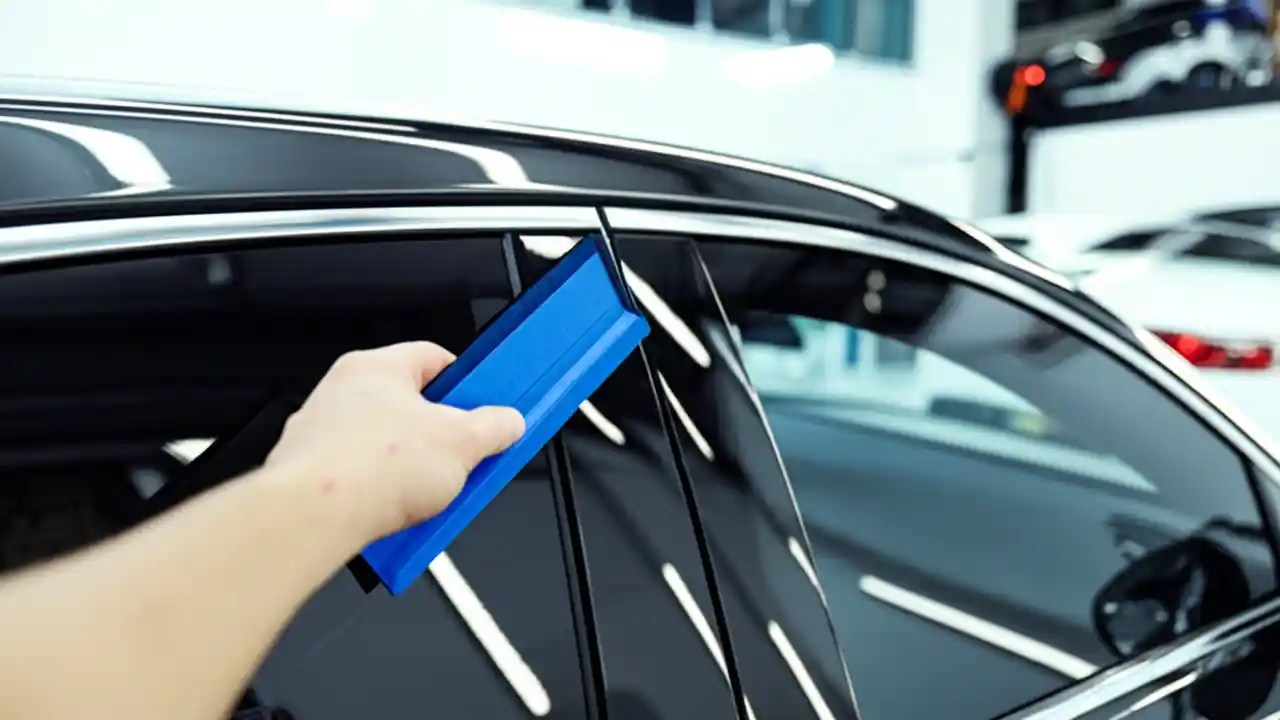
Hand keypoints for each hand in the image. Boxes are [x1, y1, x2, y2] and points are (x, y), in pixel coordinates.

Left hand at [264, 342, 524, 544]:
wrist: (314, 516)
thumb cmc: (368, 468)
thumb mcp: (462, 443)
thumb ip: (494, 427)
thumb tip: (507, 423)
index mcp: (377, 368)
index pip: (434, 359)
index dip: (467, 382)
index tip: (487, 402)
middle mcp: (342, 393)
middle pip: (411, 407)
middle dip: (444, 437)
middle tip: (467, 456)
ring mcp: (322, 433)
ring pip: (386, 447)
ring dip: (414, 470)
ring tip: (435, 494)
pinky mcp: (312, 474)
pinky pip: (362, 478)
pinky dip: (385, 495)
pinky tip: (402, 515)